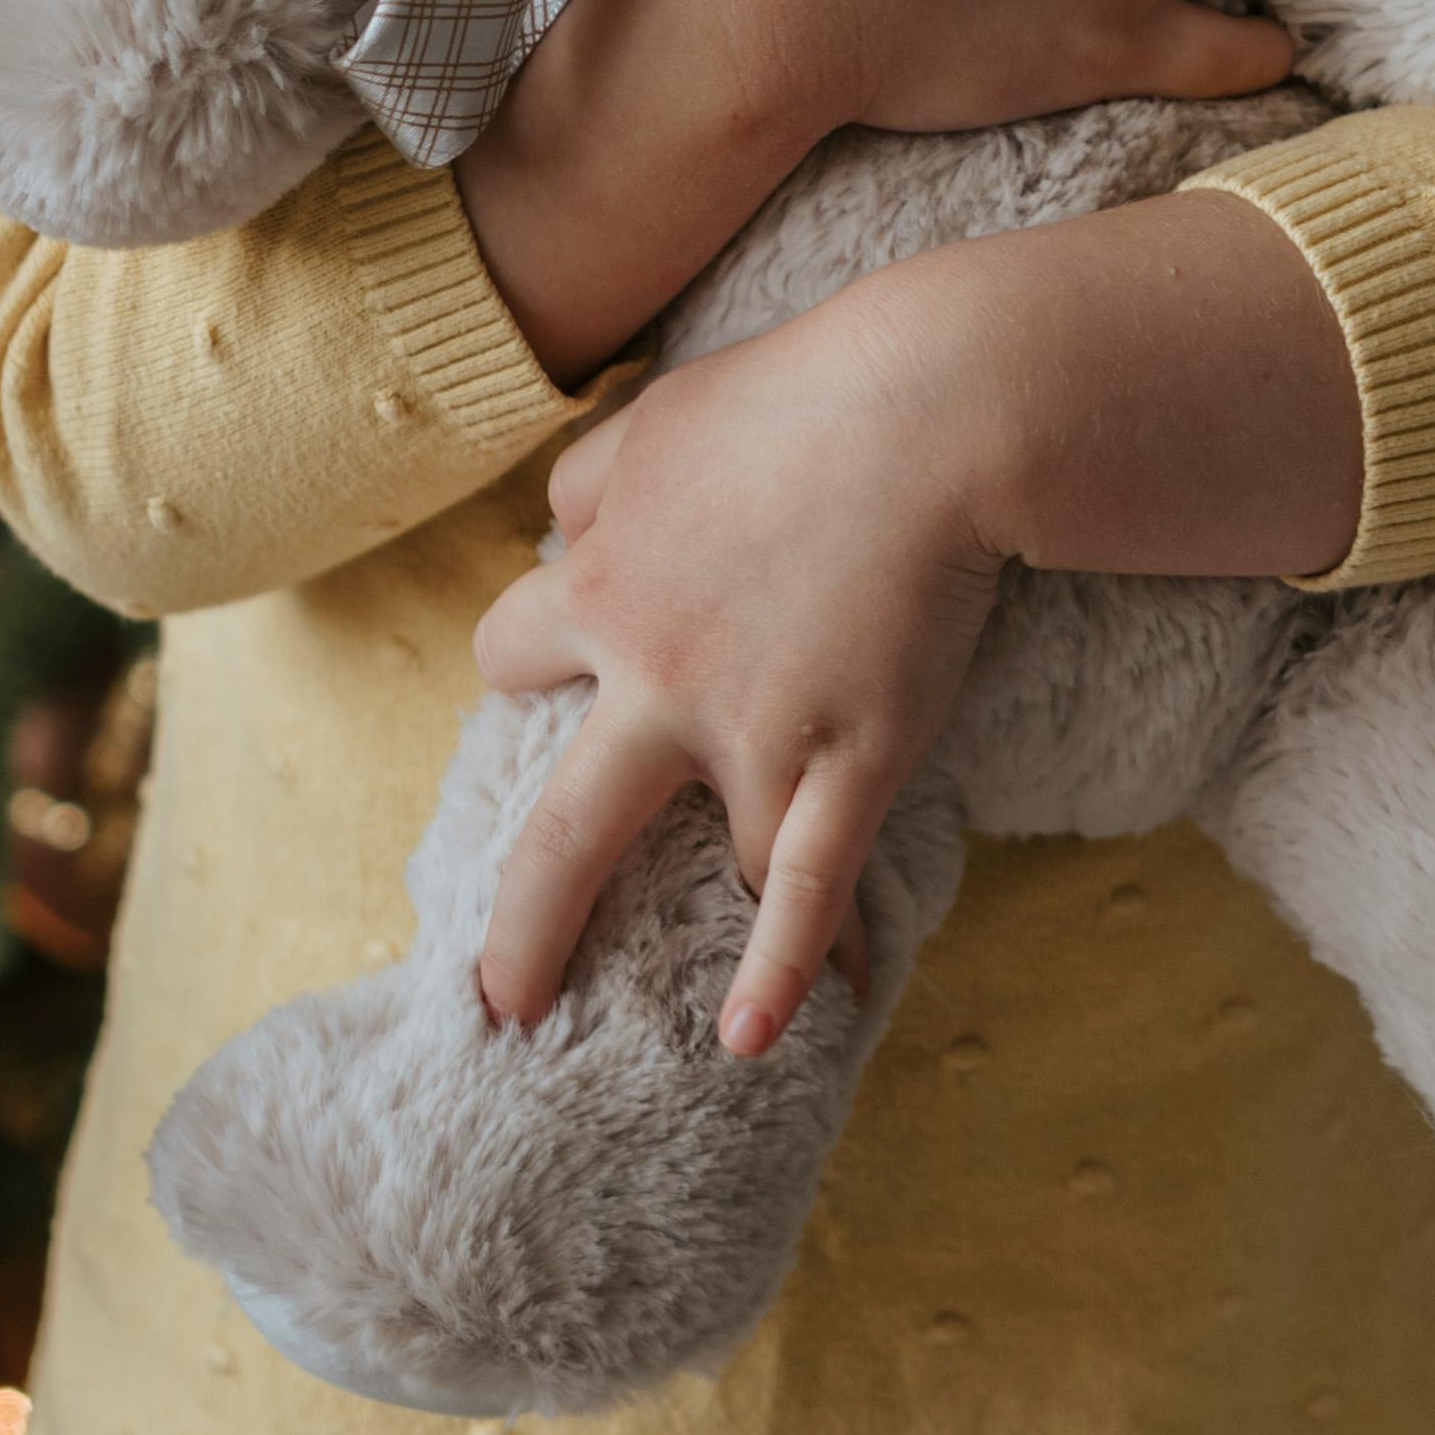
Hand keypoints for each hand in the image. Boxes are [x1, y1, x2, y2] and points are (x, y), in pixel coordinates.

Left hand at [468, 287, 1003, 1059]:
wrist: (932, 408)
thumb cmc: (799, 393)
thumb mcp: (660, 413)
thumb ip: (596, 474)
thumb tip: (557, 521)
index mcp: (601, 581)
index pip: (511, 652)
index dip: (530, 670)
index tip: (555, 692)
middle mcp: (653, 676)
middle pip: (559, 828)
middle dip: (524, 921)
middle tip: (503, 994)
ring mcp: (749, 731)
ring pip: (692, 861)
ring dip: (654, 941)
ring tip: (630, 1034)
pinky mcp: (846, 758)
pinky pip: (807, 887)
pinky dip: (783, 970)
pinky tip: (752, 1041)